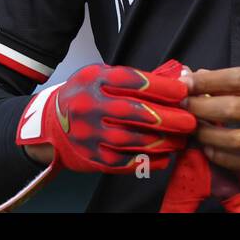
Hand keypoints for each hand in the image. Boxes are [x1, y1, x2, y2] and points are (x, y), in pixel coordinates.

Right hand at [0, 60, 195, 212]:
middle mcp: (88, 106)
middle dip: (167, 117)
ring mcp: (88, 134)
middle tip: (190, 120)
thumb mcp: (101, 76)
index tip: (183, 91)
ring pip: (131, 140)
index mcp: (93, 80)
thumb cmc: (84, 95)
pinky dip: (146, 160)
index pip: (131, 81)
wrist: (49, 124)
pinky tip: (164, 157)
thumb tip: (175, 78)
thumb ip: (135, 79)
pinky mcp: (90, 157)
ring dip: (162, 141)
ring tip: (181, 140)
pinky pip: (122, 162)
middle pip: (133, 112)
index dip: (160, 86)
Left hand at [183, 62, 239, 172]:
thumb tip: (206, 77)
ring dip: (211, 138)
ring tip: (196, 133)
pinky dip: (227, 158)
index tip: (185, 83)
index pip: (238, 78)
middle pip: (234, 109)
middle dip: (202, 109)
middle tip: (184, 109)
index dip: (207, 81)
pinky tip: (214, 151)